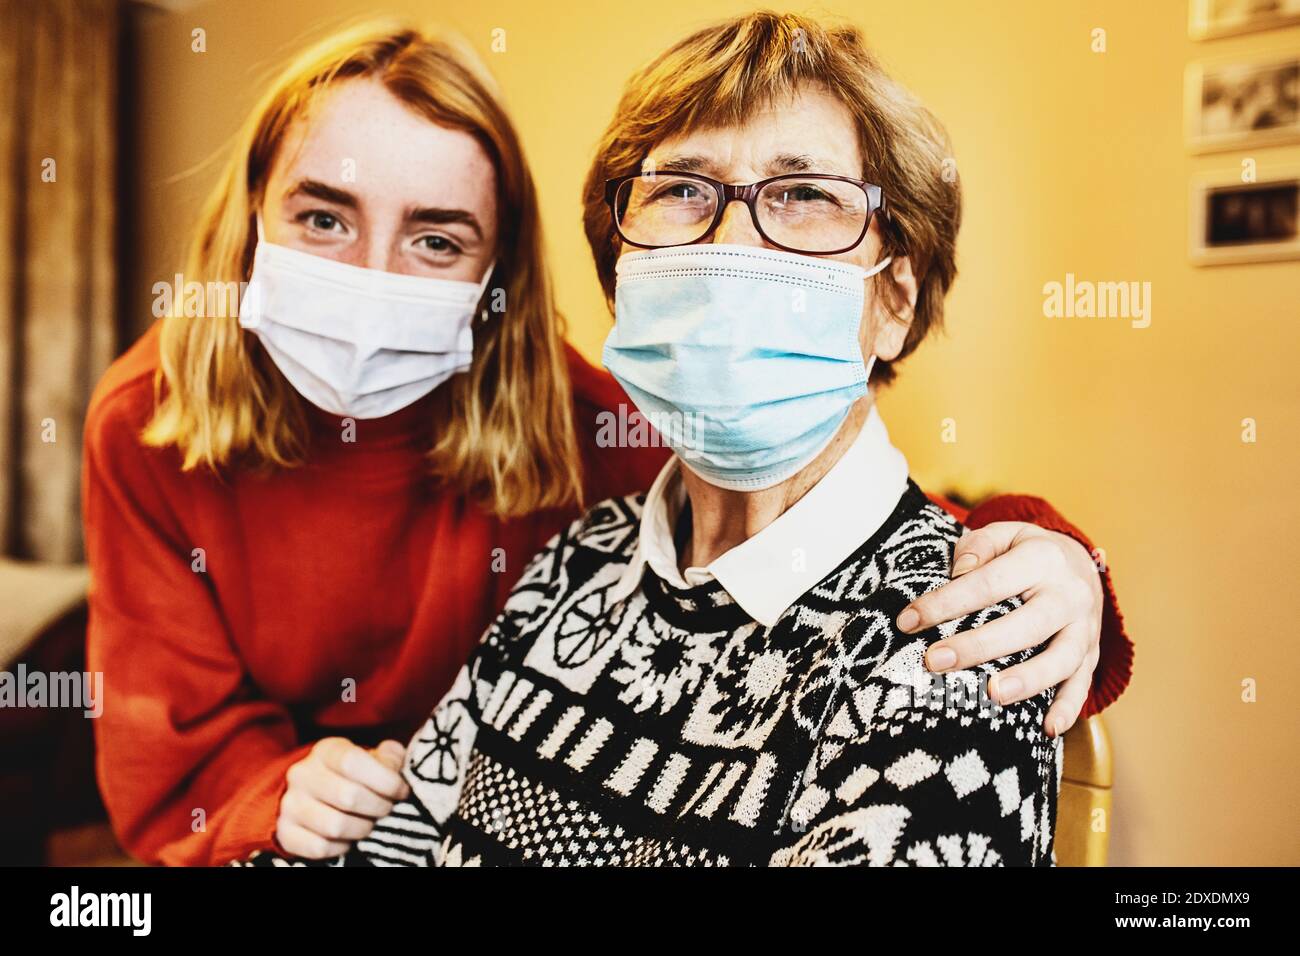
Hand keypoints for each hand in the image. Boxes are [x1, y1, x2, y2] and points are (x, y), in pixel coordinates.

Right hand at [275, 737, 410, 858]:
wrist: (311, 795)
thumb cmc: (351, 776)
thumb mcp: (370, 758)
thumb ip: (388, 758)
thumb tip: (397, 762)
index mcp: (326, 751)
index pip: (352, 761)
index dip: (384, 779)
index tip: (401, 790)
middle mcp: (302, 775)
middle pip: (348, 796)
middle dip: (379, 807)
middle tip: (388, 809)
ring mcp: (291, 805)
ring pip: (335, 826)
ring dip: (362, 828)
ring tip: (370, 823)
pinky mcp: (286, 833)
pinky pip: (320, 848)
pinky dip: (342, 847)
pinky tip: (349, 838)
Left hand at [896, 522, 1102, 737]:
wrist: (1081, 562)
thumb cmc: (1025, 552)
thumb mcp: (1004, 535)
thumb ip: (978, 547)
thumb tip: (958, 573)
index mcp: (1041, 559)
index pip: (988, 582)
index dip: (946, 602)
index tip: (908, 621)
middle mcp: (1068, 594)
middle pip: (1025, 624)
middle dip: (978, 646)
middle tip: (935, 662)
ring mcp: (1085, 627)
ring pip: (1062, 658)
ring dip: (1028, 679)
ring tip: (992, 695)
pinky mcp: (1091, 654)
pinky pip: (1083, 683)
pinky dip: (1069, 707)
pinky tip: (1048, 729)